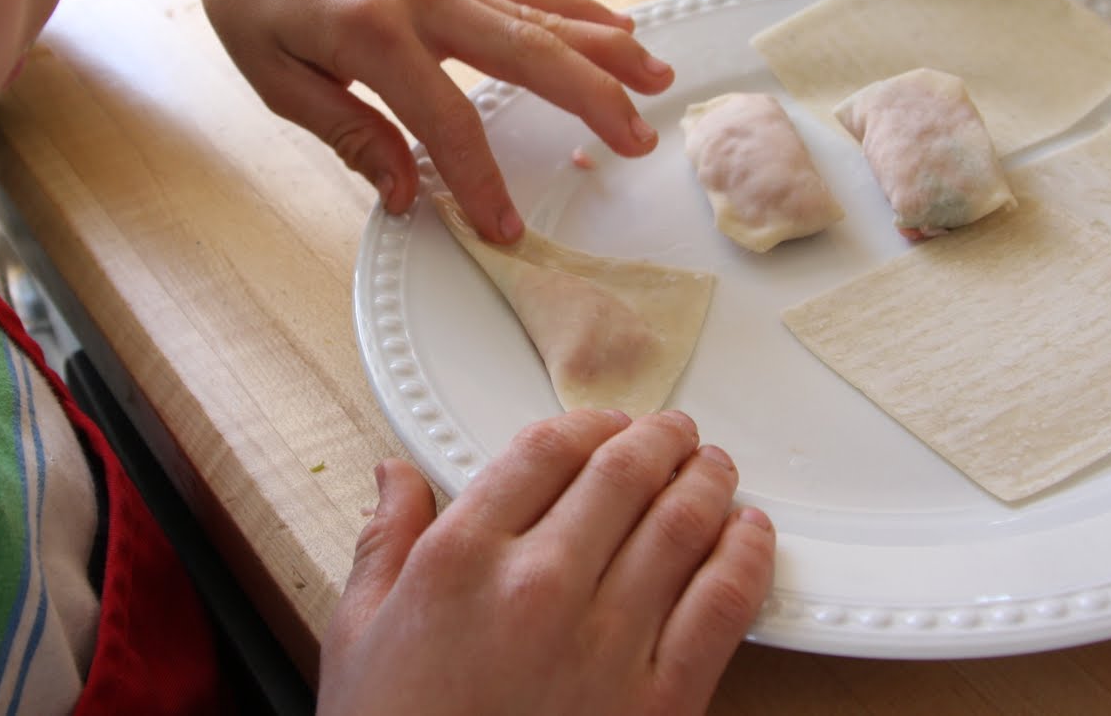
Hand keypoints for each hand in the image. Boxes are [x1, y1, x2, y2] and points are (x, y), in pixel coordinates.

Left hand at [179, 0, 674, 241]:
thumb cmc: (250, 6)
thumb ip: (350, 134)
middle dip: (590, 98)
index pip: (447, 118)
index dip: (481, 179)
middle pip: (527, 52)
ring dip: (605, 47)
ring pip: (541, 15)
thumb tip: (409, 194)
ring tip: (660, 78)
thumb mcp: (278, 84)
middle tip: (639, 141)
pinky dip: (576, 8)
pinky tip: (617, 25)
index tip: (506, 229)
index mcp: (372, 33)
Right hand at [316, 410, 775, 715]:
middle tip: (675, 432)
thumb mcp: (358, 632)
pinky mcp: (660, 700)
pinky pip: (723, 605)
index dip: (587, 422)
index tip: (605, 422)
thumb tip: (394, 472)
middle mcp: (538, 584)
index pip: (544, 451)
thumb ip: (384, 541)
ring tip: (715, 468)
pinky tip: (752, 532)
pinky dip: (747, 555)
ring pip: (681, 525)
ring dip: (708, 481)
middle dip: (658, 439)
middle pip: (622, 474)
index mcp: (461, 558)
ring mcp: (605, 642)